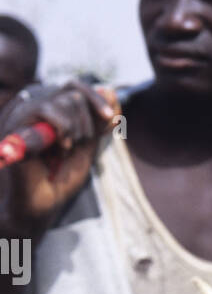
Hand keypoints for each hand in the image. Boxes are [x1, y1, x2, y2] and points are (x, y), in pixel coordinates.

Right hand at [1, 79, 117, 227]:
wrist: (41, 205)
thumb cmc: (60, 178)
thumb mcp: (87, 146)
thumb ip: (98, 122)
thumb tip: (112, 91)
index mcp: (51, 110)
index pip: (76, 88)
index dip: (97, 99)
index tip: (111, 118)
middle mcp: (36, 107)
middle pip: (74, 92)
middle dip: (87, 122)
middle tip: (80, 145)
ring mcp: (25, 113)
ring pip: (64, 99)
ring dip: (77, 129)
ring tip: (67, 150)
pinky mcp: (16, 123)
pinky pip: (46, 109)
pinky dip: (63, 129)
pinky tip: (61, 149)